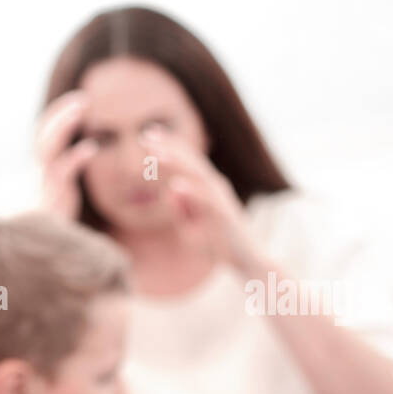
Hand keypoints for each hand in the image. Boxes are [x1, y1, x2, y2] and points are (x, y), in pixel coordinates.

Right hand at [35, 90, 98, 220]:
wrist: (40, 248)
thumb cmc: (53, 218)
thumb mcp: (59, 191)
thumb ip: (68, 168)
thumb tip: (87, 147)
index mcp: (41, 167)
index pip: (45, 133)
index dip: (59, 115)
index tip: (79, 101)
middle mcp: (39, 172)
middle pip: (44, 135)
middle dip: (60, 114)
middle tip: (83, 99)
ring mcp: (44, 184)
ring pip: (48, 148)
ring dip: (63, 126)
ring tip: (81, 109)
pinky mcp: (52, 198)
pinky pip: (61, 173)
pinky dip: (75, 158)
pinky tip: (90, 149)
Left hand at [142, 127, 268, 275]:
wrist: (246, 259)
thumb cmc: (219, 242)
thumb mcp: (192, 226)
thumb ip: (181, 209)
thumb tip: (170, 191)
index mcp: (208, 187)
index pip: (186, 161)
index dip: (169, 146)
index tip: (147, 134)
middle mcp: (215, 187)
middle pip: (189, 162)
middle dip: (168, 147)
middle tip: (146, 136)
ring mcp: (220, 199)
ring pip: (197, 176)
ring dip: (177, 163)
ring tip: (157, 154)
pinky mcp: (224, 215)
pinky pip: (206, 201)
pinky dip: (191, 192)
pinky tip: (174, 185)